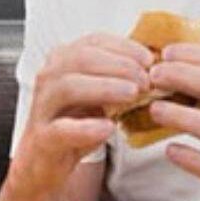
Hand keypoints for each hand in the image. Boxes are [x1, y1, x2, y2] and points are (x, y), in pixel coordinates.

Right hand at [12, 34, 152, 190]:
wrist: (45, 158)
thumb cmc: (76, 121)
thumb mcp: (98, 94)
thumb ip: (119, 79)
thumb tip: (156, 68)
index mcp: (63, 61)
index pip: (93, 42)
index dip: (124, 47)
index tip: (150, 59)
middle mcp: (49, 78)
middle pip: (81, 58)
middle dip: (119, 66)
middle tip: (146, 80)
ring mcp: (43, 107)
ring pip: (68, 87)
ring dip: (104, 87)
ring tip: (132, 94)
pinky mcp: (43, 137)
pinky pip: (62, 128)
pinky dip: (86, 127)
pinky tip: (109, 127)